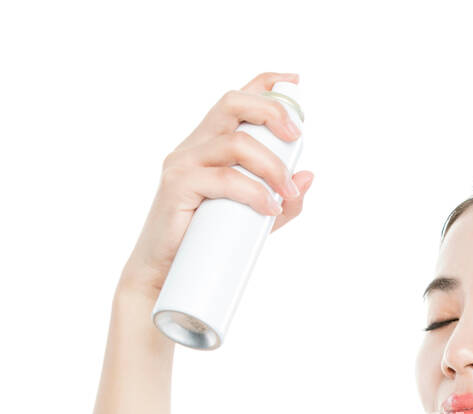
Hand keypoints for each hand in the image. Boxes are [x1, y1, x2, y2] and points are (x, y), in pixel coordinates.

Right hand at [117, 71, 314, 301]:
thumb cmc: (205, 242)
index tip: (294, 81)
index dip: (264, 84)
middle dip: (271, 113)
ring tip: (286, 193)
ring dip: (271, 166)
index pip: (236, 101)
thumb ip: (280, 199)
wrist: (164, 274)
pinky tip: (268, 208)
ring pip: (234, 143)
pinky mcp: (176, 186)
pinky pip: (223, 179)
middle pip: (232, 104)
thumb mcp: (253, 218)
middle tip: (297, 138)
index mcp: (209, 144)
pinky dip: (253, 192)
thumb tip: (308, 176)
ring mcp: (183, 163)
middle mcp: (195, 145)